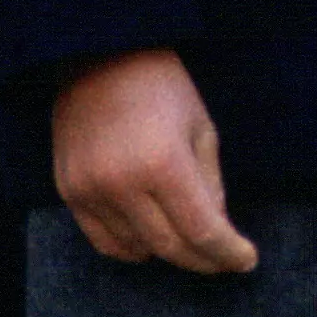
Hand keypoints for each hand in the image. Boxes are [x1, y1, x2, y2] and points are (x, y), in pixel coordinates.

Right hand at [51, 50, 259, 273]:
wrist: (98, 55)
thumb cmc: (162, 86)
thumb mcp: (201, 127)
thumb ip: (211, 183)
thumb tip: (216, 231)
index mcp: (164, 162)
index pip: (201, 230)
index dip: (227, 252)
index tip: (247, 261)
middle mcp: (123, 183)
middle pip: (171, 247)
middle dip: (204, 259)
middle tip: (223, 259)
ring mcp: (90, 191)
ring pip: (138, 249)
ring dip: (169, 252)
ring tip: (189, 241)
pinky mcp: (69, 192)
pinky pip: (104, 242)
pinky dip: (132, 248)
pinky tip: (150, 238)